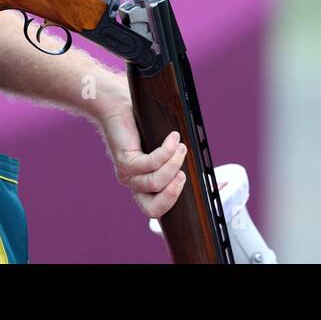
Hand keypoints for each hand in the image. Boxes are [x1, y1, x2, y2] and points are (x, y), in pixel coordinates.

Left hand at [96, 104, 187, 219]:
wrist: (116, 109)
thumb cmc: (141, 129)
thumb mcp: (159, 150)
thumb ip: (173, 162)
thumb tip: (204, 170)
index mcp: (143, 187)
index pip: (156, 210)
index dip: (173, 203)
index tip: (191, 183)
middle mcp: (133, 185)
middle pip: (153, 208)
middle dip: (173, 193)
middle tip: (183, 174)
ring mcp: (127, 175)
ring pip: (156, 183)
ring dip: (174, 164)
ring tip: (181, 147)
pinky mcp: (125, 161)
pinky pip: (152, 163)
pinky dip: (167, 151)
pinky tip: (173, 138)